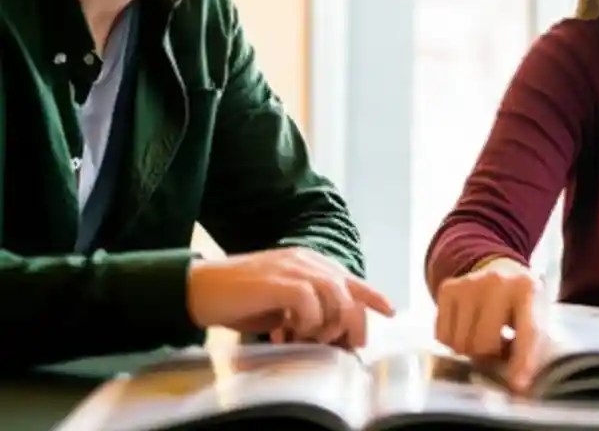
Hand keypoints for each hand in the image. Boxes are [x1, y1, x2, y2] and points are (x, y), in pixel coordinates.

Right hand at [187, 247, 394, 349]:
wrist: (199, 288)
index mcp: (309, 263)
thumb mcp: (281, 303)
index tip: (390, 310)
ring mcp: (294, 268)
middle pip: (350, 292)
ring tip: (306, 337)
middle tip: (342, 345)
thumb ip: (307, 308)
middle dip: (352, 323)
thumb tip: (329, 332)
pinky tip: (287, 330)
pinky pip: (310, 302)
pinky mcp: (279, 281)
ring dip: (327, 325)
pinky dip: (306, 321)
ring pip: (335, 296)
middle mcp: (306, 261)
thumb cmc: (238, 299)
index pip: (351, 279)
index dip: (372, 296)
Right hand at [435, 257, 545, 392]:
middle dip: (489, 355)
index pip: (526, 332)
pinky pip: (442, 336)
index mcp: (527, 289)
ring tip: (483, 335)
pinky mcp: (448, 288)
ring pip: (461, 343)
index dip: (523, 361)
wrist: (501, 272)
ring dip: (470, 350)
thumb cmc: (521, 305)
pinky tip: (466, 328)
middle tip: (496, 348)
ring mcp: (469, 283)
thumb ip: (531, 347)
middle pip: (484, 343)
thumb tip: (516, 384)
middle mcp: (497, 281)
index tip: (518, 384)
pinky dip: (453, 341)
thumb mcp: (536, 319)